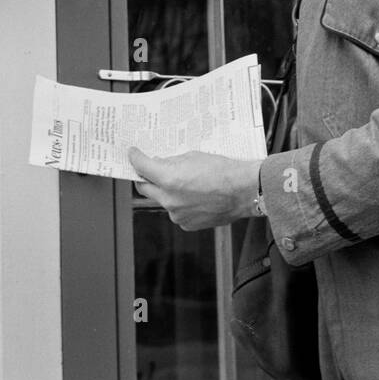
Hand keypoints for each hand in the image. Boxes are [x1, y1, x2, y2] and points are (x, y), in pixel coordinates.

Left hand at [128, 149, 261, 229]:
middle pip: (144, 188)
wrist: (244, 191)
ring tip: (184, 183)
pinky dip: (180, 203)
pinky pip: (176, 211)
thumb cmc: (224, 171)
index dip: (135, 158)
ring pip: (162, 201)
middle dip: (145, 178)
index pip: (142, 167)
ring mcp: (177, 214)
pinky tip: (195, 196)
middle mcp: (169, 200)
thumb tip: (159, 164)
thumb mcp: (194, 157)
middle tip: (149, 170)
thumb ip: (172, 162)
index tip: (134, 155)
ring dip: (166, 191)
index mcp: (169, 179)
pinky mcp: (187, 224)